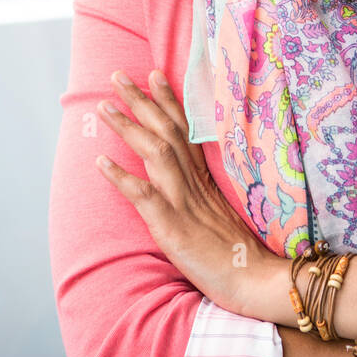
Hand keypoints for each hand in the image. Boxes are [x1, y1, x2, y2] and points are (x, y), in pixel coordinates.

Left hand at [94, 68, 273, 313]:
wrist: (256, 282)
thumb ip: (205, 195)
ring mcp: (184, 203)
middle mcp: (195, 184)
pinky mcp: (174, 227)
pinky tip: (100, 163)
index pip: (185, 131)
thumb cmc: (241, 255)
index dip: (168, 101)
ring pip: (155, 154)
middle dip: (141, 101)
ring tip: (103, 106)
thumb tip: (191, 183)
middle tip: (118, 75)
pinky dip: (122, 178)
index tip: (155, 74)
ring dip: (129, 128)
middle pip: (167, 132)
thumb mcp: (223, 215)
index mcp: (206, 180)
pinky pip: (145, 197)